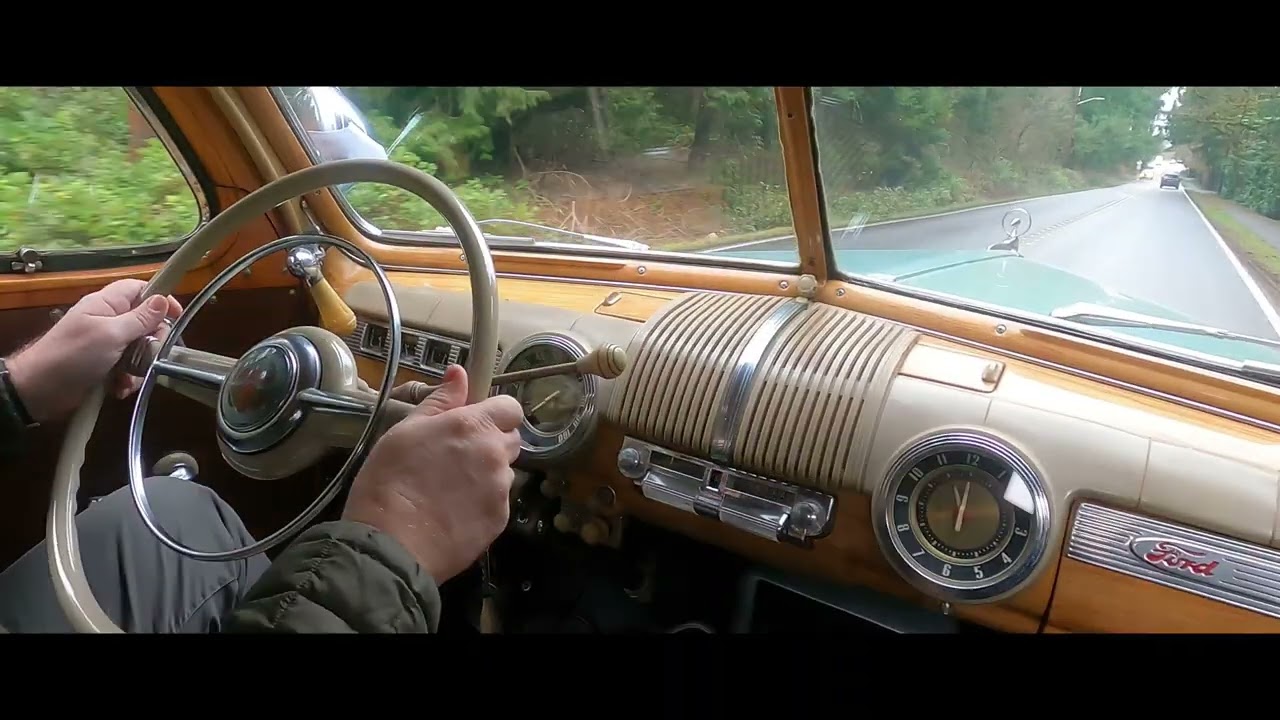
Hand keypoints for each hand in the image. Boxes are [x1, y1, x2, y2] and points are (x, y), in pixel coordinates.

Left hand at [6, 279, 181, 422]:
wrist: (38, 390)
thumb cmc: (73, 355)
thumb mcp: (110, 335)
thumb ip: (139, 319)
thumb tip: (164, 299)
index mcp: (107, 304)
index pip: (140, 289)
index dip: (161, 299)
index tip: (177, 316)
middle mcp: (108, 320)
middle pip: (146, 322)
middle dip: (152, 341)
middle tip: (151, 354)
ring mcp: (106, 343)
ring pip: (139, 348)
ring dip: (140, 365)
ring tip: (130, 378)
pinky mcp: (104, 365)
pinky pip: (128, 368)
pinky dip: (127, 379)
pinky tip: (120, 388)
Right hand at [343, 364, 522, 581]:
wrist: (392, 543)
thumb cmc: (390, 480)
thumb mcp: (406, 430)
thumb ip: (440, 400)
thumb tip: (459, 372)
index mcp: (474, 426)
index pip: (511, 407)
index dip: (495, 413)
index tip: (475, 423)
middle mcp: (495, 454)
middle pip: (511, 440)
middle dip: (492, 443)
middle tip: (457, 456)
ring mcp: (501, 489)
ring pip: (505, 472)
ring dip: (488, 474)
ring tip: (451, 488)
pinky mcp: (500, 520)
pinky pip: (499, 502)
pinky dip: (484, 503)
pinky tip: (454, 511)